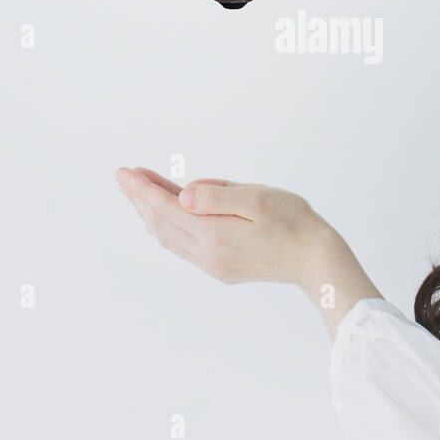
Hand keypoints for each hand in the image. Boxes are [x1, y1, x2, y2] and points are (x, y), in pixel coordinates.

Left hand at [115, 166, 336, 288]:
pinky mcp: (221, 267)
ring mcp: (213, 264)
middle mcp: (208, 254)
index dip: (142, 189)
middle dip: (140, 198)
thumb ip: (217, 195)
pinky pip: (182, 246)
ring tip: (136, 192)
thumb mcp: (258, 199)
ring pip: (168, 236)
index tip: (125, 172)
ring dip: (150, 213)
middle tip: (123, 177)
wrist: (315, 259)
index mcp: (214, 234)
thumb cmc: (294, 223)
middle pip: (161, 223)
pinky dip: (166, 228)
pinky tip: (162, 218)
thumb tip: (182, 194)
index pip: (166, 207)